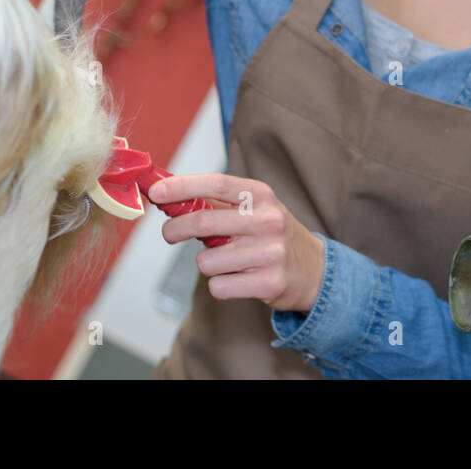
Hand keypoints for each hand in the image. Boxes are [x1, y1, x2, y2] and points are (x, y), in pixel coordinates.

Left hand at [149, 174, 324, 312]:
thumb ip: (215, 202)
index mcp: (261, 195)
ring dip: (206, 263)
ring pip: (207, 261)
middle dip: (175, 229)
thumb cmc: (272, 234)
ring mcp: (270, 253)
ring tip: (225, 261)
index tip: (156, 191)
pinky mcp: (270, 283)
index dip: (181, 186)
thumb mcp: (253, 208)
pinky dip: (219, 284)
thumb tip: (167, 194)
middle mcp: (268, 220)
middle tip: (169, 233)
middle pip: (204, 223)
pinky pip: (219, 286)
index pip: (215, 183)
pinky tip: (237, 278)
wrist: (314, 269)